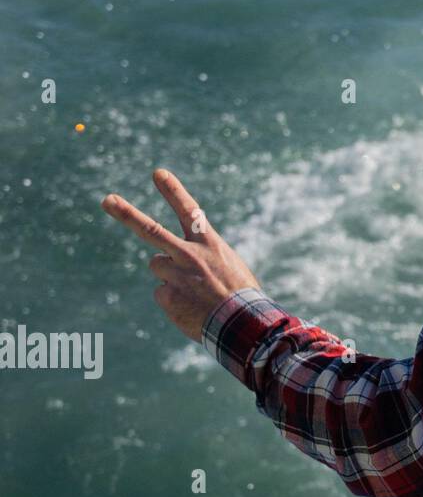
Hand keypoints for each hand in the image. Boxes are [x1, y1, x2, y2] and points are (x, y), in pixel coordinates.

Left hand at [102, 169, 259, 342]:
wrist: (242, 324)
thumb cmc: (241, 294)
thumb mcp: (229, 265)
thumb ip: (202, 257)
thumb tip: (173, 265)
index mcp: (209, 244)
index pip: (190, 210)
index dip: (173, 190)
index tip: (157, 173)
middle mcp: (189, 255)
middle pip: (151, 231)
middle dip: (127, 214)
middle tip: (107, 200)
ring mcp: (175, 275)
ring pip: (158, 266)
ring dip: (170, 274)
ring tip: (194, 289)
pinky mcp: (166, 296)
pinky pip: (163, 292)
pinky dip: (174, 299)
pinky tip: (192, 307)